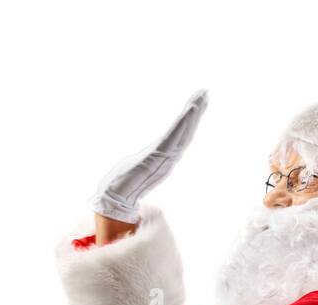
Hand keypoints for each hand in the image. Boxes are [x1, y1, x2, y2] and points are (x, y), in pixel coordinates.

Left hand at [88, 88, 208, 223]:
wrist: (113, 199)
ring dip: (192, 114)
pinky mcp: (156, 157)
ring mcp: (162, 157)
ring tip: (201, 96)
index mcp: (160, 155)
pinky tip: (190, 111)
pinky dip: (182, 124)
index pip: (178, 135)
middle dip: (195, 112)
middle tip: (204, 92)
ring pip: (182, 133)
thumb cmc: (122, 187)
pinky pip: (172, 138)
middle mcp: (165, 156)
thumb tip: (152, 172)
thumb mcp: (136, 168)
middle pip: (184, 131)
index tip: (197, 102)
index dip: (189, 120)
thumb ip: (148, 167)